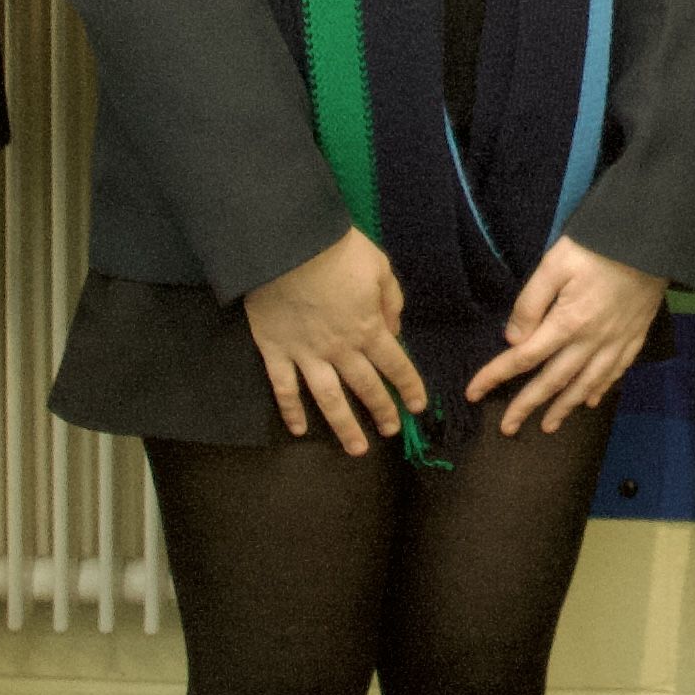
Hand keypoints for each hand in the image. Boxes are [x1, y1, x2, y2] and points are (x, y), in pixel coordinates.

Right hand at [244, 229, 428, 454]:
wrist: (286, 245)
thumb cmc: (336, 251)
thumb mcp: (379, 267)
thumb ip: (391, 300)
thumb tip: (395, 330)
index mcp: (368, 328)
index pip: (396, 365)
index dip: (410, 386)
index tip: (418, 405)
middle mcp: (340, 349)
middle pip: (366, 387)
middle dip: (382, 412)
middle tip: (391, 431)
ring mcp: (306, 354)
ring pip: (329, 399)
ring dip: (344, 426)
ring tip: (356, 449)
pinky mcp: (276, 352)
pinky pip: (284, 388)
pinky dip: (291, 411)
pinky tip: (298, 430)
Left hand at [468, 238, 667, 435]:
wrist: (652, 240)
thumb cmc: (598, 246)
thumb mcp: (555, 263)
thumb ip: (531, 302)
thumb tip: (513, 339)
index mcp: (568, 322)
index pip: (525, 357)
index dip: (497, 376)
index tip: (474, 392)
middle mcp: (592, 341)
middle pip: (554, 380)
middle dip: (528, 405)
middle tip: (508, 428)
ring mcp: (616, 342)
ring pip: (586, 384)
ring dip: (564, 407)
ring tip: (548, 426)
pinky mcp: (634, 336)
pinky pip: (616, 372)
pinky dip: (601, 389)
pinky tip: (590, 400)